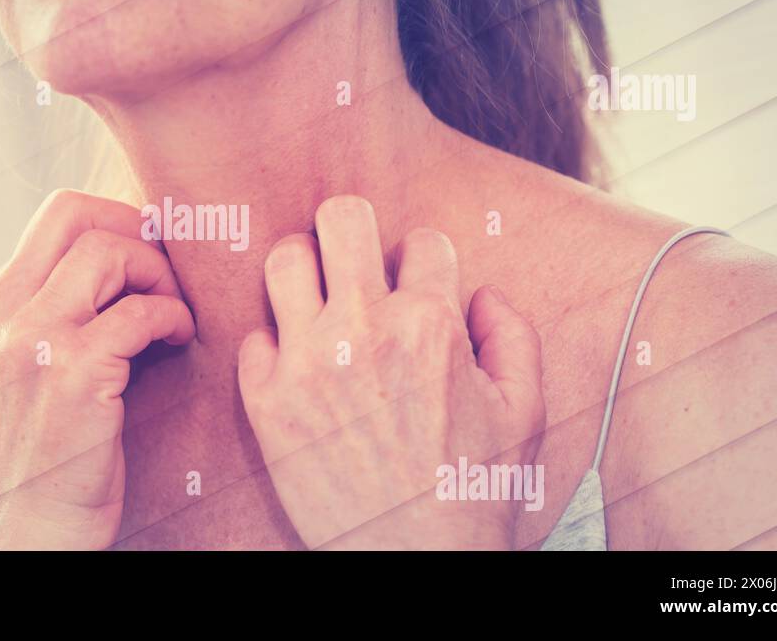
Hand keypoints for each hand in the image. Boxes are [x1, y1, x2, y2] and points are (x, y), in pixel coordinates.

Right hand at [0, 190, 194, 549]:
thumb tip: (121, 257)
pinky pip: (140, 311)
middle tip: (165, 272)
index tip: (149, 256)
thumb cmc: (46, 458)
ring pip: (108, 251)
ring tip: (172, 312)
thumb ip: (50, 314)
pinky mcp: (72, 374)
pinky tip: (178, 340)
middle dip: (137, 230)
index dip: (117, 221)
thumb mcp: (26, 372)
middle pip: (75, 212)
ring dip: (158, 274)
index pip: (53, 217)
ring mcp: (30, 342)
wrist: (29, 534)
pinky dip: (171, 317)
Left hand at [237, 196, 544, 548]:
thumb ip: (513, 336)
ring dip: (303, 274)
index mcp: (430, 324)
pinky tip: (297, 369)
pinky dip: (273, 348)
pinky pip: (253, 337)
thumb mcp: (523, 411)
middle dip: (351, 231)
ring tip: (315, 302)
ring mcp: (307, 363)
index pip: (419, 239)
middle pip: (340, 217)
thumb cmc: (473, 491)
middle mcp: (364, 330)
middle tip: (352, 262)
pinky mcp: (267, 401)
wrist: (414, 559)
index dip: (422, 262)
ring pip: (282, 260)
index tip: (415, 290)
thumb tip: (481, 294)